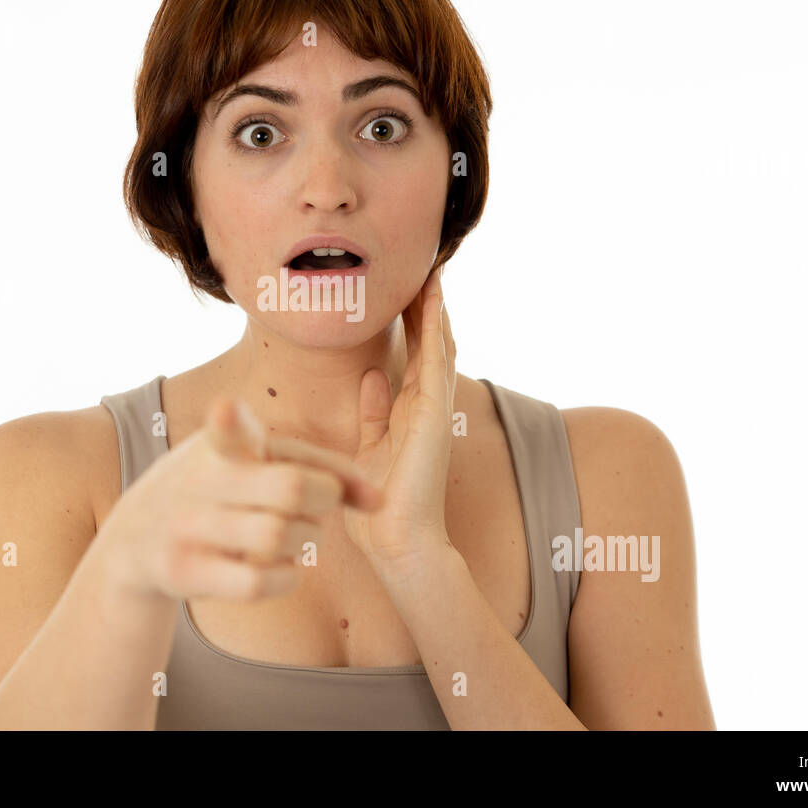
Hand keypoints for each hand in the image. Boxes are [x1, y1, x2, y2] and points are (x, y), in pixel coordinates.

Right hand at [96, 395, 384, 603]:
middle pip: (292, 488)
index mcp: (217, 441)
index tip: (373, 493)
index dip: (328, 465)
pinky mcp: (182, 570)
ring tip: (297, 537)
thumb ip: (308, 464)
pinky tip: (283, 570)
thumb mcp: (239, 457)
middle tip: (322, 509)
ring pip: (277, 537)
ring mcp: (187, 525)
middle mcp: (199, 478)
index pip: (272, 437)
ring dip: (304, 541)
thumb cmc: (211, 491)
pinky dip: (285, 579)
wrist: (133, 542)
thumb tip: (381, 498)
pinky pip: (257, 582)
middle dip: (325, 501)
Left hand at [344, 266, 456, 580]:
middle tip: (425, 266)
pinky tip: (434, 305)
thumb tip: (370, 376)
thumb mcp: (367, 446)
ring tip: (433, 273)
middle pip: (431, 343)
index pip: (415, 354)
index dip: (413, 319)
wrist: (396, 540)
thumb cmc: (380, 502)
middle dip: (428, 306)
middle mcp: (427, 405)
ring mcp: (435, 409)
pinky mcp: (435, 416)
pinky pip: (437, 364)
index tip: (407, 286)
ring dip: (436, 310)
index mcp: (411, 410)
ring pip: (439, 347)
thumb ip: (372, 411)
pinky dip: (437, 333)